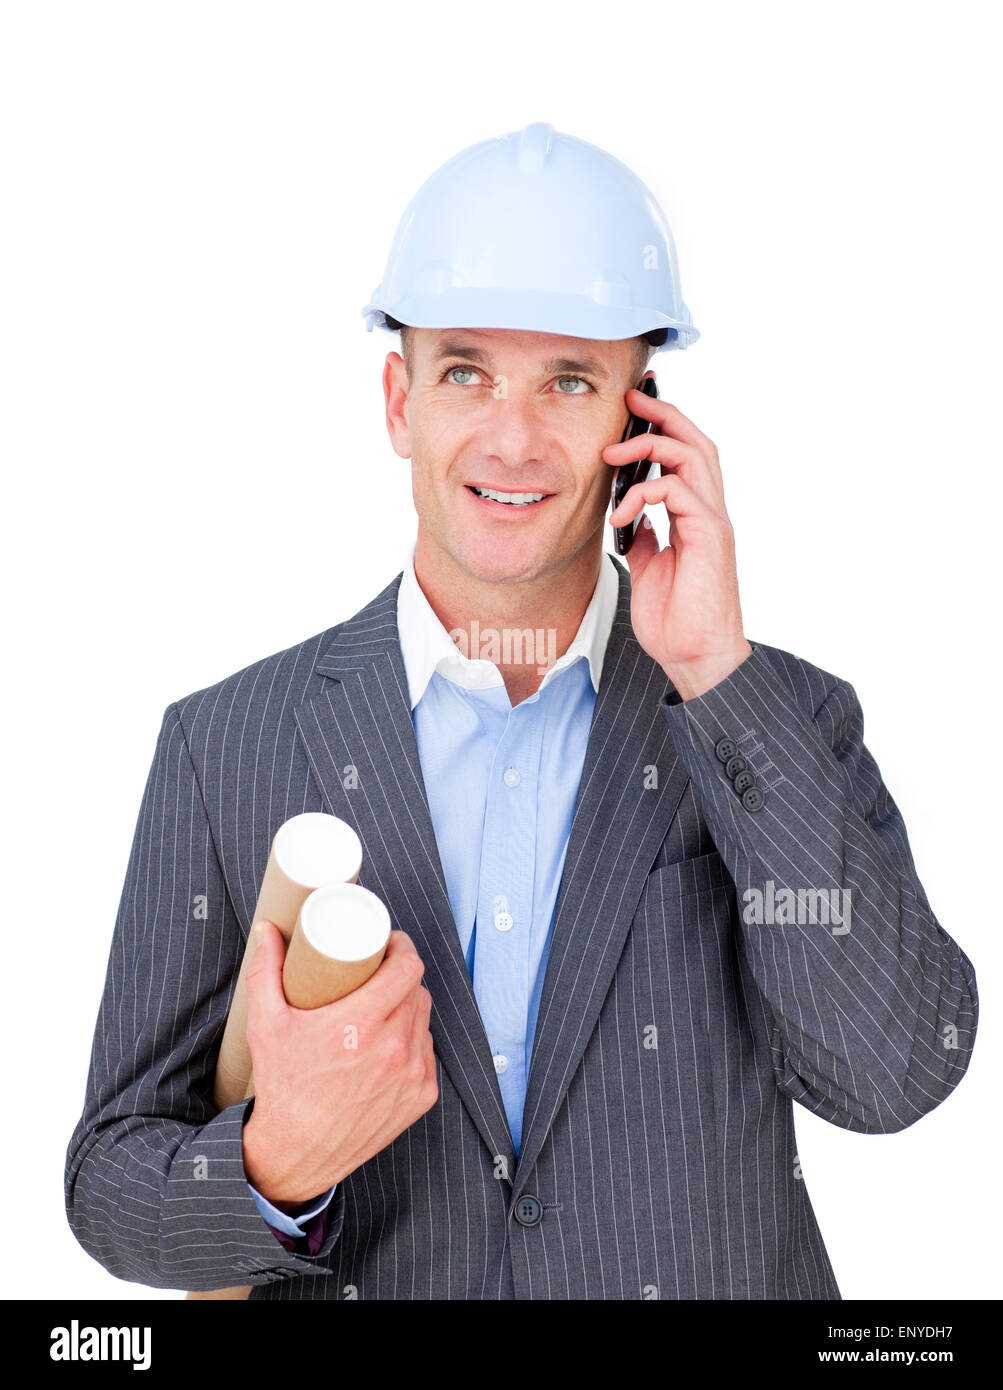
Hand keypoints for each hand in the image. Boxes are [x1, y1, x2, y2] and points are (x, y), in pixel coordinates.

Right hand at [241, 922, 437, 1203]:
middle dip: (400, 977)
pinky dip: (414, 1043)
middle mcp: (394, 1048)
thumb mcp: (267, 1025)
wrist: (297, 1151)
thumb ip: (266, 972)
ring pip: (424, 1020)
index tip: (389, 944)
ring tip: (385, 1007)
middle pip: (416, 990)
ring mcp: (412, 1074)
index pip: (407, 967)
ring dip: (409, 1008)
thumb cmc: (283, 1086)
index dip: (402, 948)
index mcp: (360, 1024)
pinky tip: (393, 1043)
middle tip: (380, 974)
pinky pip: (427, 1052)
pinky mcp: (422, 1096)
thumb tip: (266, 932)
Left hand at [604, 376, 751, 699]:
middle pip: (697, 441)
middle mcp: (710, 513)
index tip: (633, 409)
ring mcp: (712, 522)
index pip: (686, 457)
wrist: (696, 658)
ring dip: (652, 443)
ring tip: (614, 451)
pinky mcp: (709, 536)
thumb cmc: (676, 621)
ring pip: (694, 455)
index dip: (664, 427)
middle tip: (630, 399)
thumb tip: (629, 515)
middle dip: (664, 414)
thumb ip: (644, 536)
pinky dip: (643, 493)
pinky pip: (678, 491)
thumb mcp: (648, 567)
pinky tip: (620, 515)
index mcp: (696, 517)